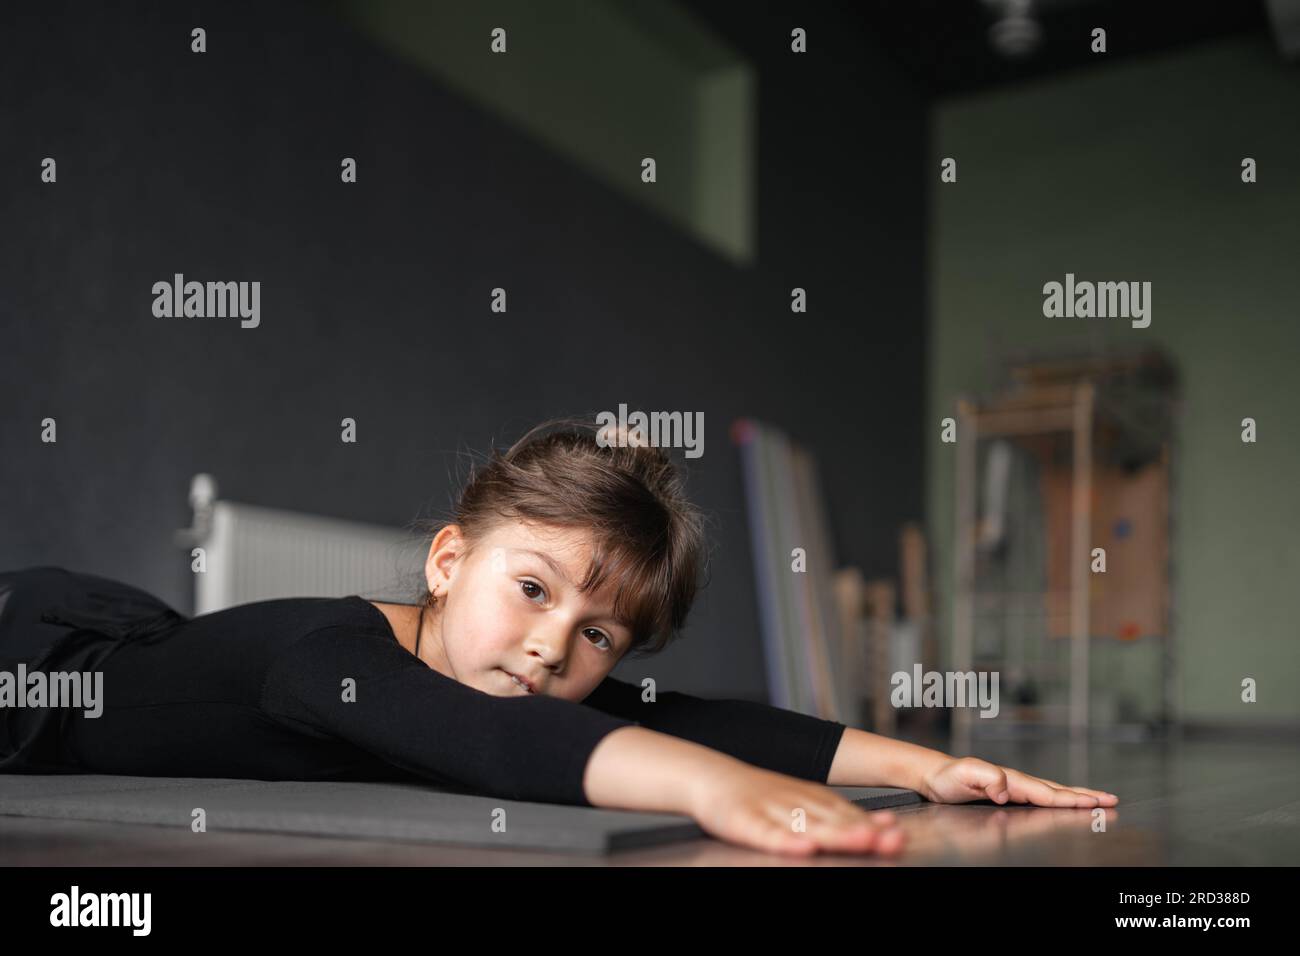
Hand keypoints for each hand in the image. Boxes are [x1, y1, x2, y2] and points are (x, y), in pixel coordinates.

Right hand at [689, 762, 905, 856]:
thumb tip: (887, 825)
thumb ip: (842, 815)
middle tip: (889, 840)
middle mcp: (796, 803)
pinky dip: (785, 840)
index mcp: (812, 799)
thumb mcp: (804, 802)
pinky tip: (802, 846)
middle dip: (862, 831)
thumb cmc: (759, 796)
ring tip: (861, 841)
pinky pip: (767, 833)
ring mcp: (770, 811)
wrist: (711, 776)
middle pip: (833, 820)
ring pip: (807, 825)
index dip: (873, 826)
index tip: (897, 835)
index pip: (847, 814)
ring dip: (836, 833)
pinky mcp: (745, 821)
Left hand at [919, 756, 1118, 807]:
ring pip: (1054, 792)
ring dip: (1078, 797)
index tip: (1094, 802)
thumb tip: (1007, 791)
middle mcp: (1018, 782)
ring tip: (1101, 801)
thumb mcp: (964, 775)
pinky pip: (1043, 797)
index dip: (1070, 799)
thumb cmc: (949, 777)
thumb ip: (987, 778)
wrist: (936, 776)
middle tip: (1112, 800)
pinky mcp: (1012, 793)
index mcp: (1012, 779)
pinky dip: (1062, 799)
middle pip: (1058, 790)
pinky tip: (1070, 803)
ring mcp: (1017, 787)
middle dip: (1086, 796)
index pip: (1047, 792)